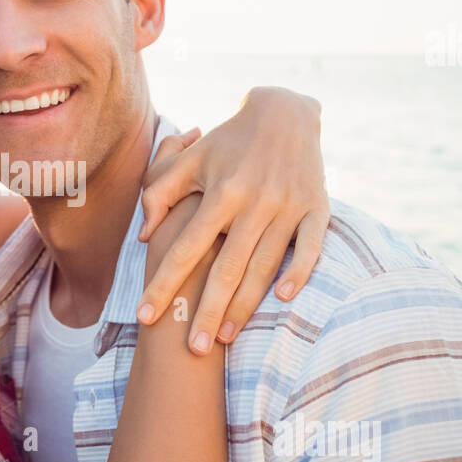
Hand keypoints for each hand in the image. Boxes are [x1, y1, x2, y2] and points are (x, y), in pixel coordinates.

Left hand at [135, 87, 329, 351]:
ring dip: (245, 305)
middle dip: (207, 312)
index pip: (184, 249)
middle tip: (192, 350)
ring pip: (263, 266)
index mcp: (219, 193)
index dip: (163, 284)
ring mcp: (288, 206)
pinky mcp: (317, 207)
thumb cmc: (227, 142)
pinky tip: (282, 300)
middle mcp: (253, 203)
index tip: (144, 317)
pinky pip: (310, 247)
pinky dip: (299, 273)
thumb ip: (159, 193)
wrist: (284, 111)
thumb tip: (145, 236)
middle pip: (224, 269)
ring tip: (225, 338)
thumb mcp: (190, 161)